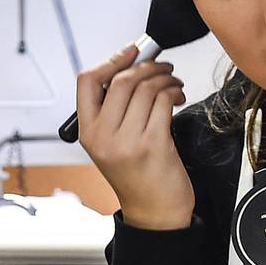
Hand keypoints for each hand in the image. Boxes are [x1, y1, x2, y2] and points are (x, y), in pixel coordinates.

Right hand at [76, 44, 192, 229]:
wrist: (155, 212)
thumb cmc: (138, 177)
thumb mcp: (111, 144)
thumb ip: (113, 110)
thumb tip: (131, 67)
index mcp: (88, 132)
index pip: (87, 82)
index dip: (110, 60)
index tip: (130, 52)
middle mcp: (103, 136)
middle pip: (121, 80)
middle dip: (147, 65)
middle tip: (162, 67)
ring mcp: (126, 141)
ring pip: (145, 88)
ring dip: (165, 78)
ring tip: (173, 83)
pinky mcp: (152, 144)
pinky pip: (163, 101)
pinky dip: (174, 91)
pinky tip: (178, 96)